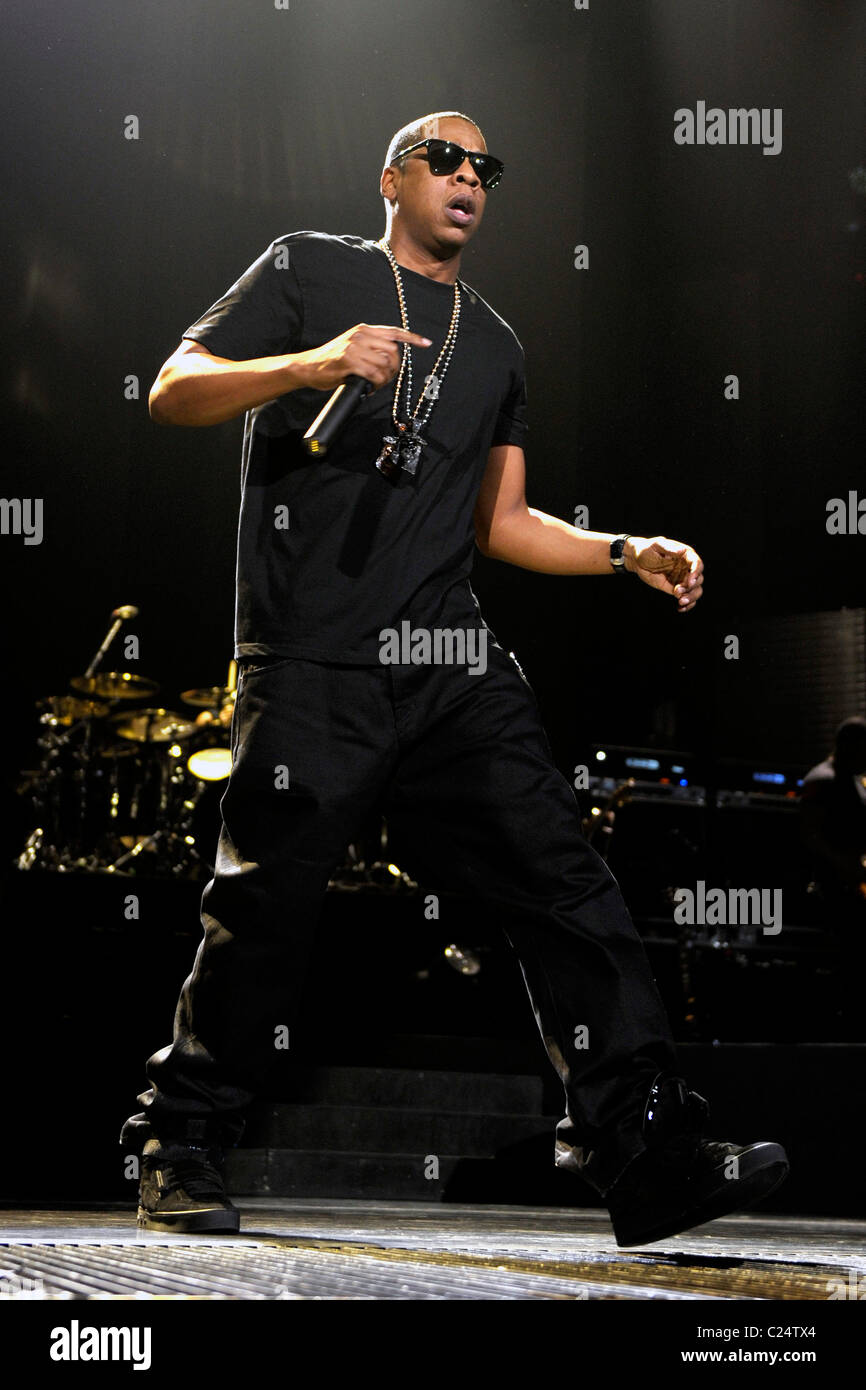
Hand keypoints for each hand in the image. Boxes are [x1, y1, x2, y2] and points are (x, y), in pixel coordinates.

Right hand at [294, 323, 431, 392]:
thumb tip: (391, 356)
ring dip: (384, 380)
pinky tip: (370, 388)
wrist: (308, 367)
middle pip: (393, 351)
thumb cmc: (332, 360)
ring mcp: (354, 347)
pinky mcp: (349, 361)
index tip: (426, 343)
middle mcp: (360, 335)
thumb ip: (371, 346)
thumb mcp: (352, 346)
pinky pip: (374, 374)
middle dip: (394, 369)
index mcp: (363, 330)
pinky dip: (376, 385)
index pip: (393, 331)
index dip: (412, 337)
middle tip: (386, 379)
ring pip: (385, 364)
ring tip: (376, 385)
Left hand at [625, 536, 703, 611]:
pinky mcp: (676, 589)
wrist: (637, 561)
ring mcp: (682, 579)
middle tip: (678, 592)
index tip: (689, 581)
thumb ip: (668, 547)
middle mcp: (687, 568)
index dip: (696, 573)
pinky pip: (686, 597)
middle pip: (699, 580)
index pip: (697, 564)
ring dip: (691, 598)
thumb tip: (681, 551)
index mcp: (685, 555)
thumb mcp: (655, 545)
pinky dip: (687, 605)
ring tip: (680, 602)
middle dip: (691, 588)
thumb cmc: (647, 549)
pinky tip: (680, 608)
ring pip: (696, 590)